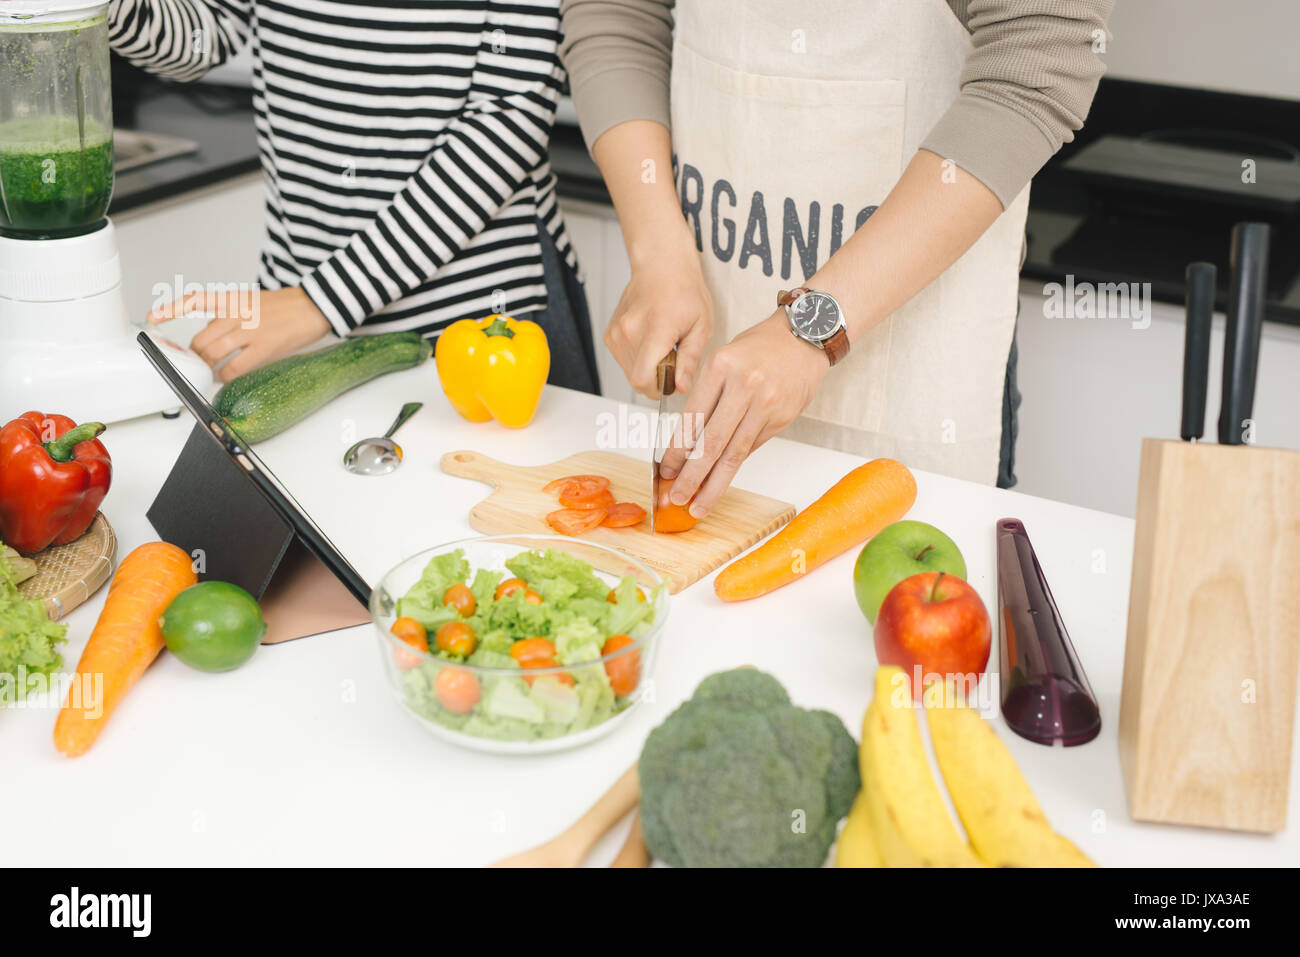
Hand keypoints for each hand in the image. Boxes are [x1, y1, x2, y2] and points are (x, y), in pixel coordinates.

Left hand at [149, 286, 330, 380]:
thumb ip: (230, 314)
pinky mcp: (264, 348)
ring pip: (214, 353)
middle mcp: (238, 313)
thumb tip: (212, 334)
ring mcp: (250, 331)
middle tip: (198, 361)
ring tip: (210, 371)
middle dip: (196, 354)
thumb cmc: (285, 307)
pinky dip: (225, 377)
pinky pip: (235, 368)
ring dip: (208, 366)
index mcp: (233, 298)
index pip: (195, 300)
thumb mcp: (252, 301)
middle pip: (202, 338)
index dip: (171, 309)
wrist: (314, 307)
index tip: (153, 318)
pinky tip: (226, 378)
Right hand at [605, 239, 712, 397]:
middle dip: (656, 378)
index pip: (642, 378)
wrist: (662, 265)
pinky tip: (651, 342)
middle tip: (673, 359)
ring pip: (629, 371)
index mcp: (655, 330)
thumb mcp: (701, 326)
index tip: (670, 384)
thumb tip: (681, 387)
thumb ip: (690, 360)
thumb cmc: (684, 290)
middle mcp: (629, 331)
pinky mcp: (610, 333)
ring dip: (647, 368)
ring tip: (663, 348)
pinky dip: (637, 359)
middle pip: (636, 378)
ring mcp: (616, 332)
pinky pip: (623, 359)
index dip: (657, 390)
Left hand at [660, 311, 828, 517]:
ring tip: (698, 505)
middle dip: (691, 476)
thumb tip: (687, 444)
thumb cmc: (759, 347)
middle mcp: (744, 386)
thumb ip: (707, 397)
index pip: (692, 418)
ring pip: (734, 454)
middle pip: (711, 442)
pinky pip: (752, 447)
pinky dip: (734, 465)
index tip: (665, 470)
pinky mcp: (783, 418)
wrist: (806, 336)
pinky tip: (721, 480)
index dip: (677, 450)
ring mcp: (766, 405)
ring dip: (714, 484)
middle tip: (675, 497)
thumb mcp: (723, 359)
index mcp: (721, 367)